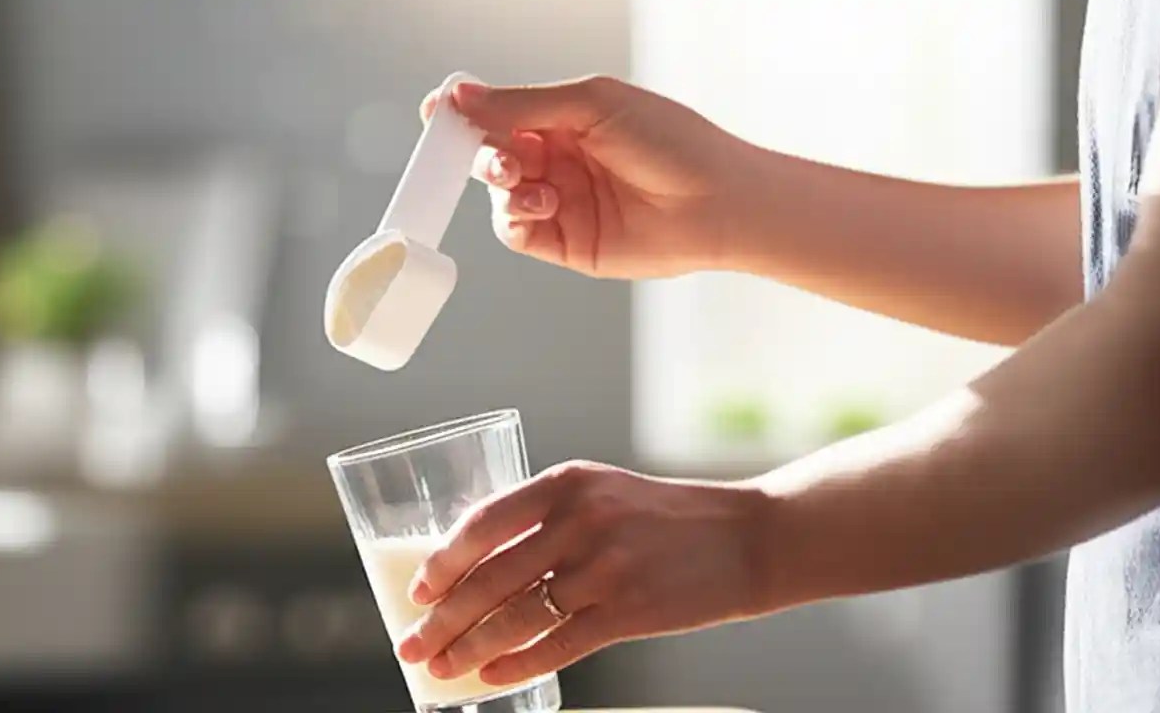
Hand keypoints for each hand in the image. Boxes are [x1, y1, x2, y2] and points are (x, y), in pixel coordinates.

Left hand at [395, 461, 768, 686]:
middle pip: (490, 579)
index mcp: (567, 483)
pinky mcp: (629, 610)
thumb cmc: (668, 517)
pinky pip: (557, 645)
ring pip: (516, 617)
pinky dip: (517, 665)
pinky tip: (490, 677)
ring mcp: (605, 567)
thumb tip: (480, 565)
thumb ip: (548, 517)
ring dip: (469, 648)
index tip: (418, 592)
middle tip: (412, 646)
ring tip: (440, 668)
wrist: (747, 537)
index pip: (483, 523)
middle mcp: (581, 521)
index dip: (442, 562)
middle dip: (442, 619)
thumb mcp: (604, 494)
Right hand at [421, 75, 758, 278]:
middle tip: (495, 152)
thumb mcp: (592, 105)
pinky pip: (516, 230)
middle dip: (480, 151)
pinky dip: (513, 217)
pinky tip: (538, 203)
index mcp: (565, 118)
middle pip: (491, 153)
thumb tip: (458, 97)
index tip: (437, 112)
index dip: (466, 113)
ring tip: (525, 179)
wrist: (718, 203)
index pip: (499, 112)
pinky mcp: (568, 243)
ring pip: (498, 194)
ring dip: (500, 183)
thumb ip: (522, 105)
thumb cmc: (670, 142)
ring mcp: (562, 201)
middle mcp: (559, 159)